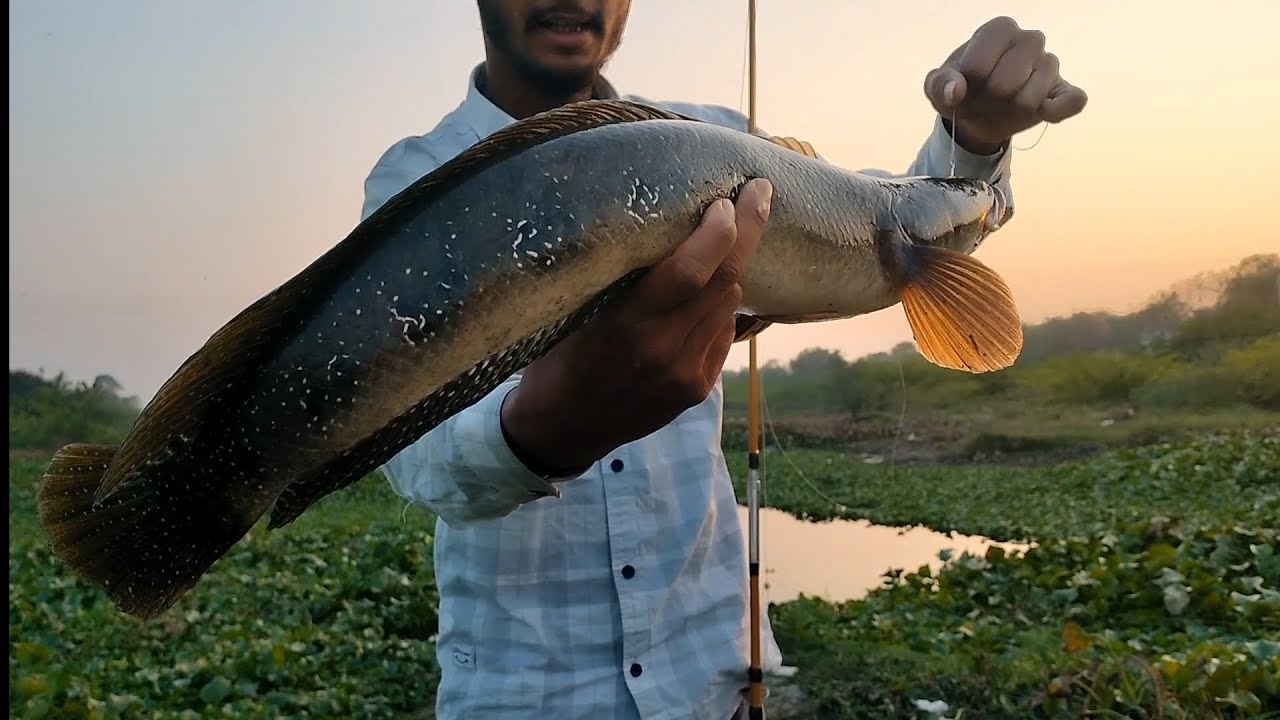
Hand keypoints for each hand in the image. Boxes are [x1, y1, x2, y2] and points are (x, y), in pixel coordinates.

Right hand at [500, 178, 773, 473]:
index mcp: (626, 323)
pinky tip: (708, 294)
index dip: (720, 231)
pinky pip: (722, 334)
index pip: (692, 270)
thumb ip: (618, 279)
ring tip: (727, 240)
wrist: (560, 428)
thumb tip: (662, 224)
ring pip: (729, 305)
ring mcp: (685, 374)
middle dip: (746, 233)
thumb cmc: (557, 356)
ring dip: (731, 271)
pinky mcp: (696, 390)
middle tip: (757, 195)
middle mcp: (663, 349)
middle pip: (725, 282)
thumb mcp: (574, 311)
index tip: (727, 199)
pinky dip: (720, 308)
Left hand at [924, 16, 1087, 154]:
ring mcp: (1050, 63)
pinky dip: (1055, 112)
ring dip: (1008, 113)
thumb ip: (940, 84)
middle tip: (982, 102)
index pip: (977, 66)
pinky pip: (1072, 101)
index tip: (962, 90)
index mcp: (999, 29)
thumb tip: (956, 91)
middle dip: (986, 103)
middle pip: (1005, 84)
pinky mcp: (1065, 90)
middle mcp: (1029, 39)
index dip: (964, 89)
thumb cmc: (961, 90)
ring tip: (1001, 106)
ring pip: (1030, 99)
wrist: (979, 113)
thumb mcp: (937, 88)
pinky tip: (1042, 113)